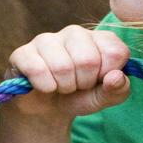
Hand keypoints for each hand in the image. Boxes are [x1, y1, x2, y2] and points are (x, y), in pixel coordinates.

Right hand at [3, 25, 131, 120]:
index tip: (98, 81)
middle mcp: (75, 33)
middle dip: (83, 83)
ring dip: (64, 87)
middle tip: (77, 85)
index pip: (115, 52)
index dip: (107, 76)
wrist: (47, 110)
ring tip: (61, 86)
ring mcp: (48, 39)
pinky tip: (44, 86)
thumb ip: (118, 89)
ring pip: (63, 66)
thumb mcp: (104, 98)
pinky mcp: (24, 52)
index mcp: (100, 39)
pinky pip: (38, 70)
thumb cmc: (79, 97)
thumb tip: (116, 76)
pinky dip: (44, 87)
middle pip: (88, 60)